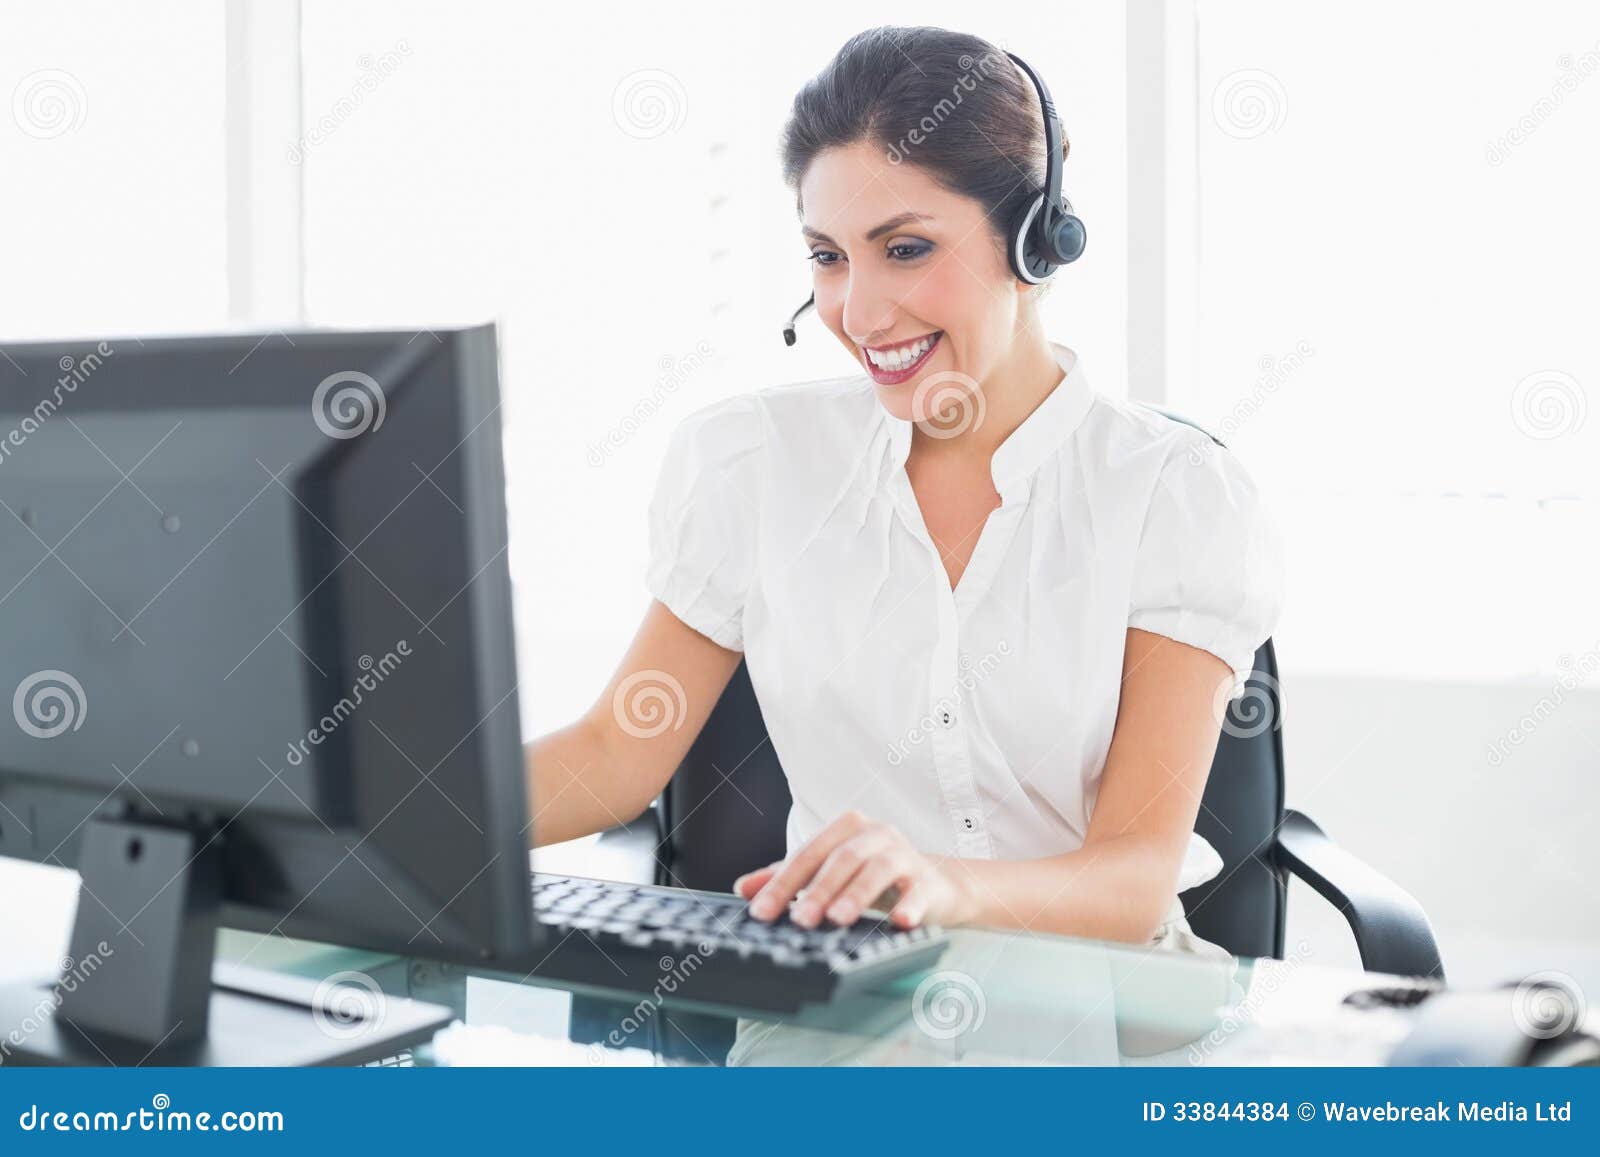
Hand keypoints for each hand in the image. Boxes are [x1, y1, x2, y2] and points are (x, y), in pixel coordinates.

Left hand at [733, 810, 978, 929]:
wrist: (935, 884)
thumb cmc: (872, 876)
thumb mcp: (829, 872)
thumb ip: (787, 877)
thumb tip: (743, 888)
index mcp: (845, 828)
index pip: (807, 854)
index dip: (782, 883)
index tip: (761, 913)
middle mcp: (875, 834)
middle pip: (841, 860)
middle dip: (818, 890)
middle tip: (801, 920)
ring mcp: (903, 854)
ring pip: (876, 871)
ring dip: (856, 895)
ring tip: (838, 919)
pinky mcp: (928, 879)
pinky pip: (917, 891)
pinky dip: (909, 905)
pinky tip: (900, 922)